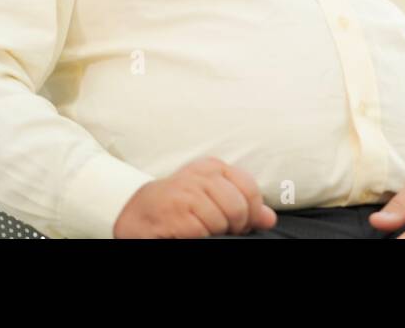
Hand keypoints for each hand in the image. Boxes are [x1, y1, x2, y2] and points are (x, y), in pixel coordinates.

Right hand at [113, 157, 277, 237]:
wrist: (135, 210)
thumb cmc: (178, 203)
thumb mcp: (211, 195)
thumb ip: (242, 203)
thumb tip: (269, 219)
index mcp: (213, 167)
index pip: (249, 187)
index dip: (252, 211)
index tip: (243, 222)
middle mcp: (200, 176)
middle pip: (238, 207)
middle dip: (235, 225)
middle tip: (223, 231)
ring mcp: (186, 194)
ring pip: (221, 221)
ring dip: (215, 233)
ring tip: (201, 229)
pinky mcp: (174, 214)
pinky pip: (202, 231)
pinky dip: (199, 237)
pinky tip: (188, 232)